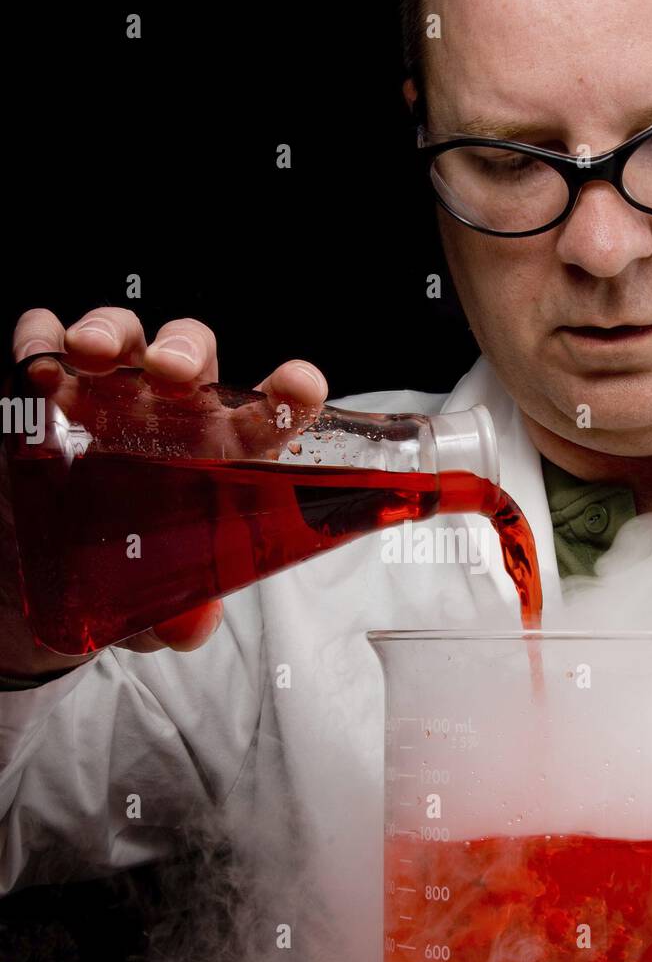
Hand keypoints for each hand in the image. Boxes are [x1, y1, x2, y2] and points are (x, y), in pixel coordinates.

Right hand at [1, 307, 328, 674]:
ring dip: (112, 333)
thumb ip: (182, 614)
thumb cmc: (126, 569)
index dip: (292, 393)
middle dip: (183, 352)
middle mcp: (170, 410)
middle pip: (192, 355)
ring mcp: (108, 393)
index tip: (300, 387)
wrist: (41, 574)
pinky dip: (42, 336)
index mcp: (221, 453)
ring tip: (95, 354)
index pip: (268, 414)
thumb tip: (189, 628)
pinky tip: (40, 355)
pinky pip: (47, 340)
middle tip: (169, 374)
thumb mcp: (156, 605)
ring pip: (126, 336)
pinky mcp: (47, 389)